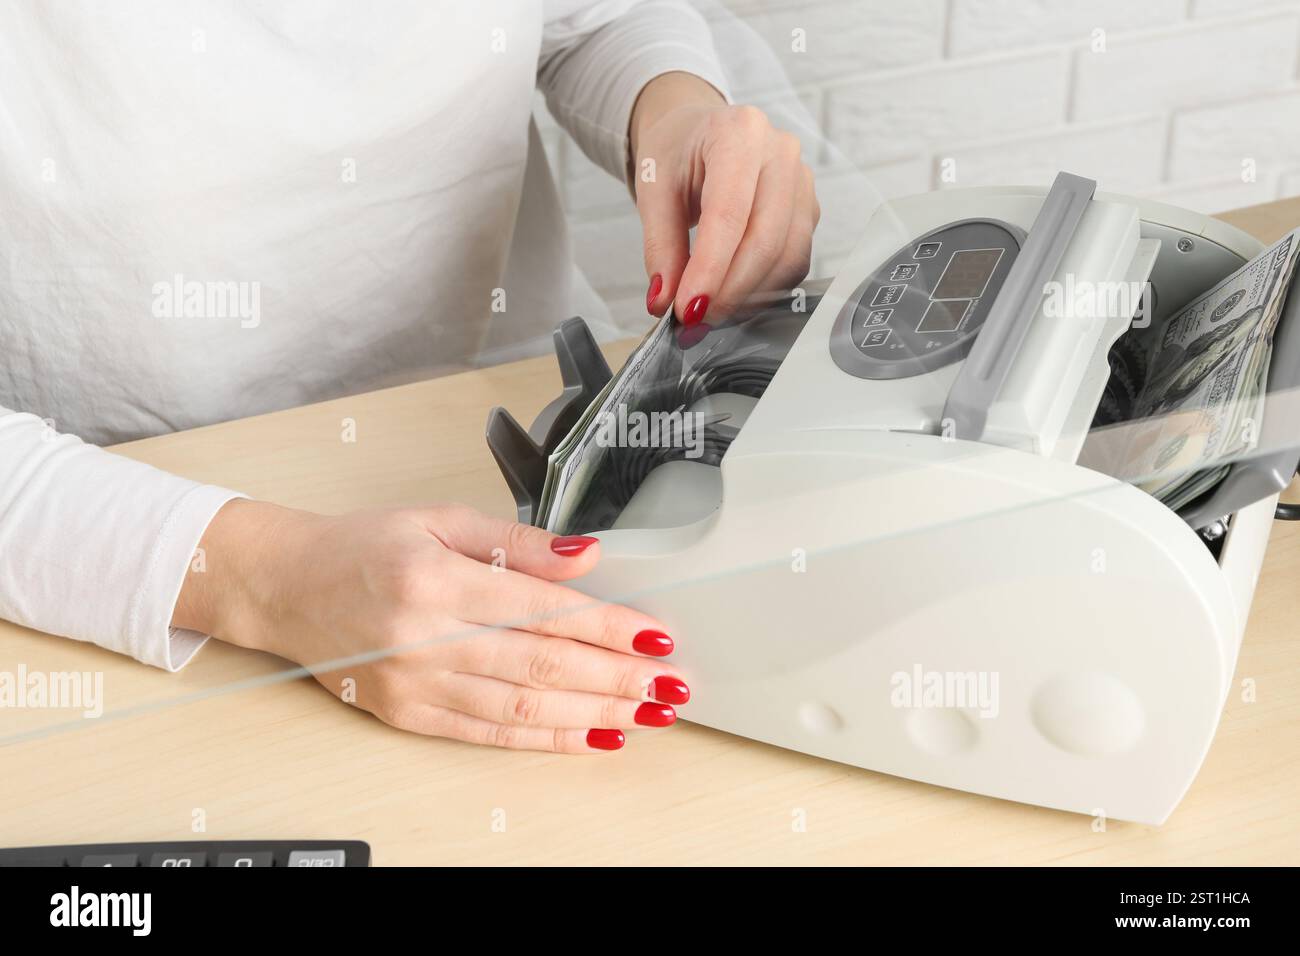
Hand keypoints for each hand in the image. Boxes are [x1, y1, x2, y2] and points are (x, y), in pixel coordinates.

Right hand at [174, 499, 688, 752]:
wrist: (286, 586)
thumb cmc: (363, 546)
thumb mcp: (441, 519)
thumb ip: (520, 540)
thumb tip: (586, 557)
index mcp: (436, 580)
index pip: (543, 610)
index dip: (607, 627)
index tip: (654, 635)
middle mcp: (425, 638)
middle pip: (540, 665)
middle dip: (615, 678)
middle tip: (668, 685)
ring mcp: (414, 683)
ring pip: (521, 707)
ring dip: (592, 714)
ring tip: (644, 713)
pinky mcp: (407, 714)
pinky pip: (487, 733)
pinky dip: (545, 739)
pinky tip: (589, 736)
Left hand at [631, 72, 818, 325]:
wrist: (699, 133)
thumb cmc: (678, 152)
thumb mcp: (652, 188)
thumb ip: (660, 246)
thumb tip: (664, 299)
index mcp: (739, 133)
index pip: (729, 214)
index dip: (710, 269)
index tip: (688, 308)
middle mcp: (781, 153)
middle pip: (766, 240)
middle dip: (729, 290)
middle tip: (696, 319)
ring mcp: (802, 182)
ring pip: (787, 257)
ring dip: (748, 296)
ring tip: (710, 311)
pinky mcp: (808, 209)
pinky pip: (795, 260)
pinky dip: (764, 288)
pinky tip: (734, 296)